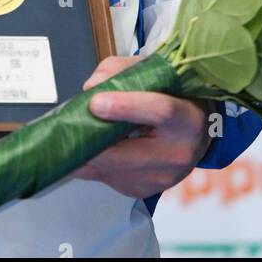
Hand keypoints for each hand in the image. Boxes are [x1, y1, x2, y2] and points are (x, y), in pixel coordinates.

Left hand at [74, 55, 212, 197]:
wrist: (198, 132)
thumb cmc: (174, 98)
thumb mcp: (153, 72)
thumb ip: (120, 71)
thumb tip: (91, 88)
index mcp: (186, 118)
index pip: (159, 111)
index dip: (126, 107)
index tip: (96, 103)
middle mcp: (178, 153)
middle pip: (128, 153)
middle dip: (91, 143)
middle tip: (63, 130)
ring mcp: (163, 177)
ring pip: (113, 171)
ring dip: (85, 157)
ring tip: (64, 140)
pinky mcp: (147, 190)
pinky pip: (110, 180)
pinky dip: (92, 166)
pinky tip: (83, 151)